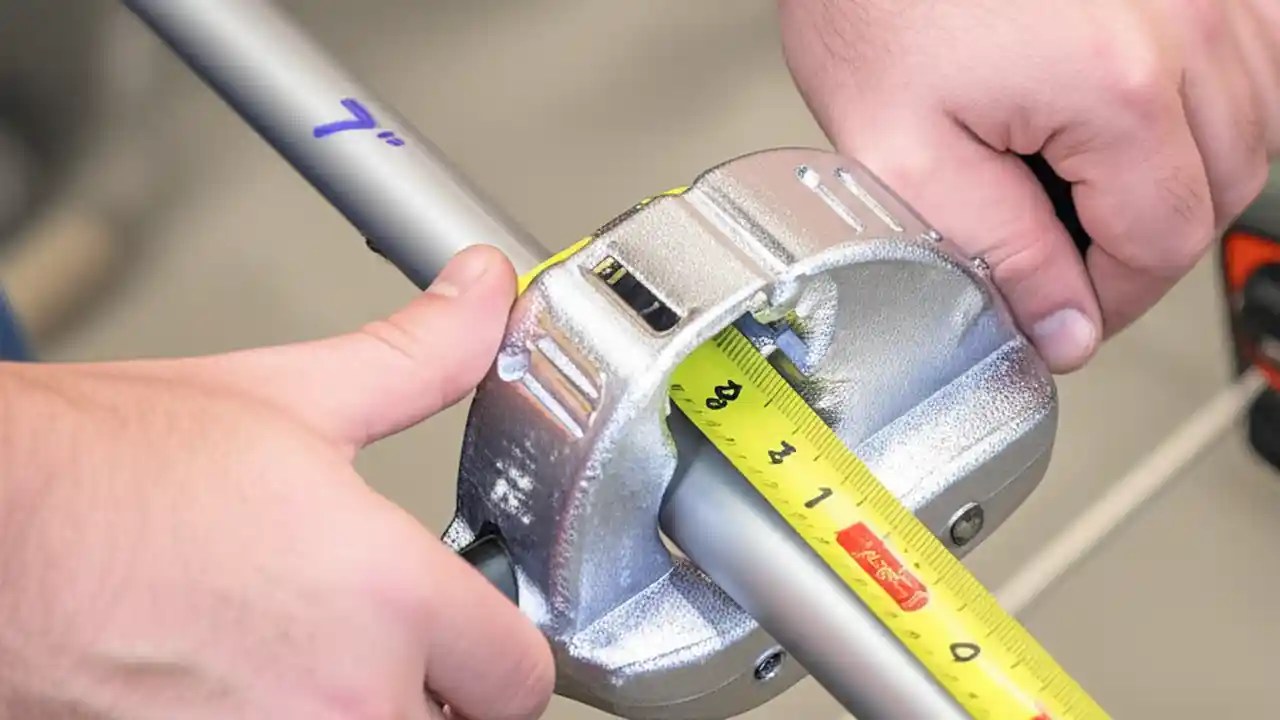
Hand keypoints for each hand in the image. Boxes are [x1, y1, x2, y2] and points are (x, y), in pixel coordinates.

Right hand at [0, 246, 552, 719]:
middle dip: (438, 688)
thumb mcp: (291, 395)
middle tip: (382, 636)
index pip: (522, 675)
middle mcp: (343, 701)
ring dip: (362, 716)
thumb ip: (423, 355)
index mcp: (387, 597)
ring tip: (300, 655)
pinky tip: (239, 683)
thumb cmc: (103, 474)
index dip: (500, 643)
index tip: (473, 624)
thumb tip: (487, 295)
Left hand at [779, 0, 1279, 371]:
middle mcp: (1187, 24)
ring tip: (1099, 188)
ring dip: (1190, 175)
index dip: (1110, 297)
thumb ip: (999, 250)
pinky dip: (1216, 103)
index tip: (1063, 308)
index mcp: (1114, 88)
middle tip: (1073, 259)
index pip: (1164, 245)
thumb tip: (1066, 328)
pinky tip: (1151, 120)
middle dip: (1148, 243)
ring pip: (1255, 123)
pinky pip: (1257, 52)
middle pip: (1223, 189)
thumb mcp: (903, 149)